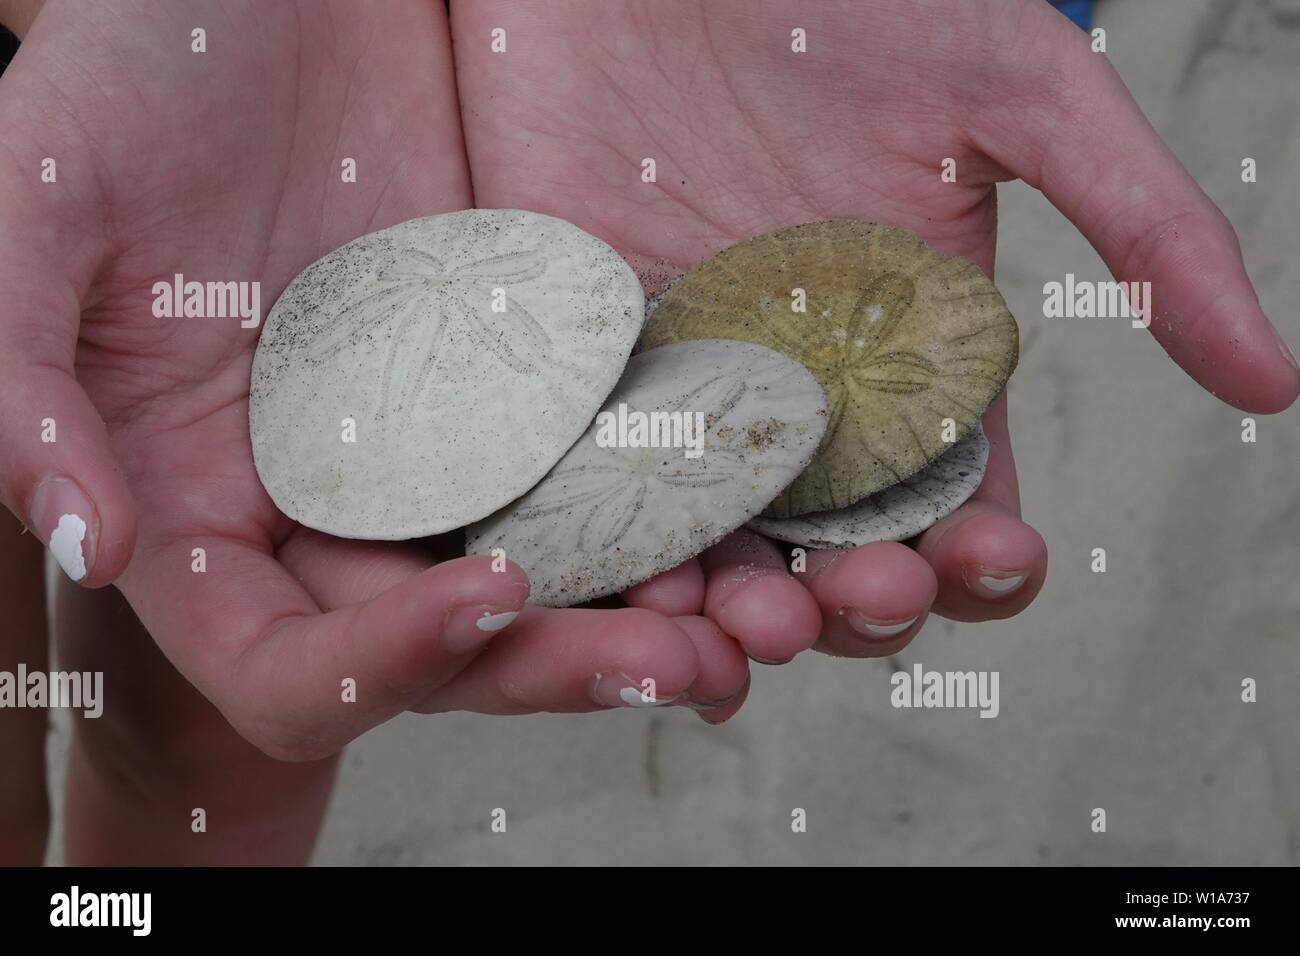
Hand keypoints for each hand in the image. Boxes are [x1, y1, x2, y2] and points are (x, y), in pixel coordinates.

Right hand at [0, 0, 745, 763]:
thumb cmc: (134, 70)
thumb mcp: (40, 201)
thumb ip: (25, 381)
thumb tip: (91, 547)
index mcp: (205, 509)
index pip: (282, 665)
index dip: (378, 668)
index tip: (491, 595)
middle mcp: (332, 506)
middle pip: (449, 652)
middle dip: (560, 670)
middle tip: (683, 662)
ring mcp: (439, 454)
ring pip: (547, 580)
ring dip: (642, 616)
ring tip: (751, 617)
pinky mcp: (526, 386)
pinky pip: (601, 473)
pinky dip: (669, 507)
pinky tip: (746, 509)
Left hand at [450, 0, 1298, 658]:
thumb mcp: (1011, 95)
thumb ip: (1141, 226)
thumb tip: (1272, 381)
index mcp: (912, 354)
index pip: (954, 499)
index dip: (976, 556)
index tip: (980, 561)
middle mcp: (802, 387)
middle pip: (832, 550)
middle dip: (850, 603)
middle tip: (842, 602)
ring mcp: (690, 382)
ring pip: (714, 546)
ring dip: (730, 607)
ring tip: (733, 622)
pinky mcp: (589, 359)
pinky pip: (596, 483)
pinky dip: (609, 547)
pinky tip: (624, 580)